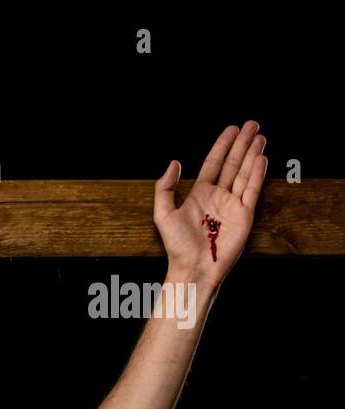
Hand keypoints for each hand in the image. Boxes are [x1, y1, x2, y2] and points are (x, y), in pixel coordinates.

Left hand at [154, 120, 266, 287]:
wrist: (194, 268)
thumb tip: (175, 162)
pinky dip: (257, 174)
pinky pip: (252, 190)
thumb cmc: (177, 246)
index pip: (213, 163)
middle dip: (242, 144)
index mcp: (199, 194)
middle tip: (252, 124)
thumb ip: (165, 188)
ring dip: (253, 154)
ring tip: (260, 137)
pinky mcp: (245, 216)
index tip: (232, 129)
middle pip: (233, 164)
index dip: (222, 145)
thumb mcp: (163, 214)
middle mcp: (217, 196)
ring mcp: (232, 205)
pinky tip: (261, 158)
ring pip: (245, 173)